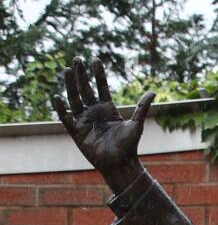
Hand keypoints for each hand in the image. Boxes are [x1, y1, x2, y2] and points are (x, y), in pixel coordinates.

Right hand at [52, 58, 155, 193]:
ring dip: (70, 85)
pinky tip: (57, 97)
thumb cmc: (129, 146)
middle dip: (81, 75)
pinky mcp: (77, 132)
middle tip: (77, 59)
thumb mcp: (136, 124)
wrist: (120, 165)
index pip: (101, 87)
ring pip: (74, 99)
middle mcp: (94, 112)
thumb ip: (141, 107)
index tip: (95, 60)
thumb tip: (153, 91)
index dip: (98, 74)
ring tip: (68, 70)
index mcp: (107, 109)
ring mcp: (84, 121)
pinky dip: (61, 109)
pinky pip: (66, 118)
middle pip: (85, 89)